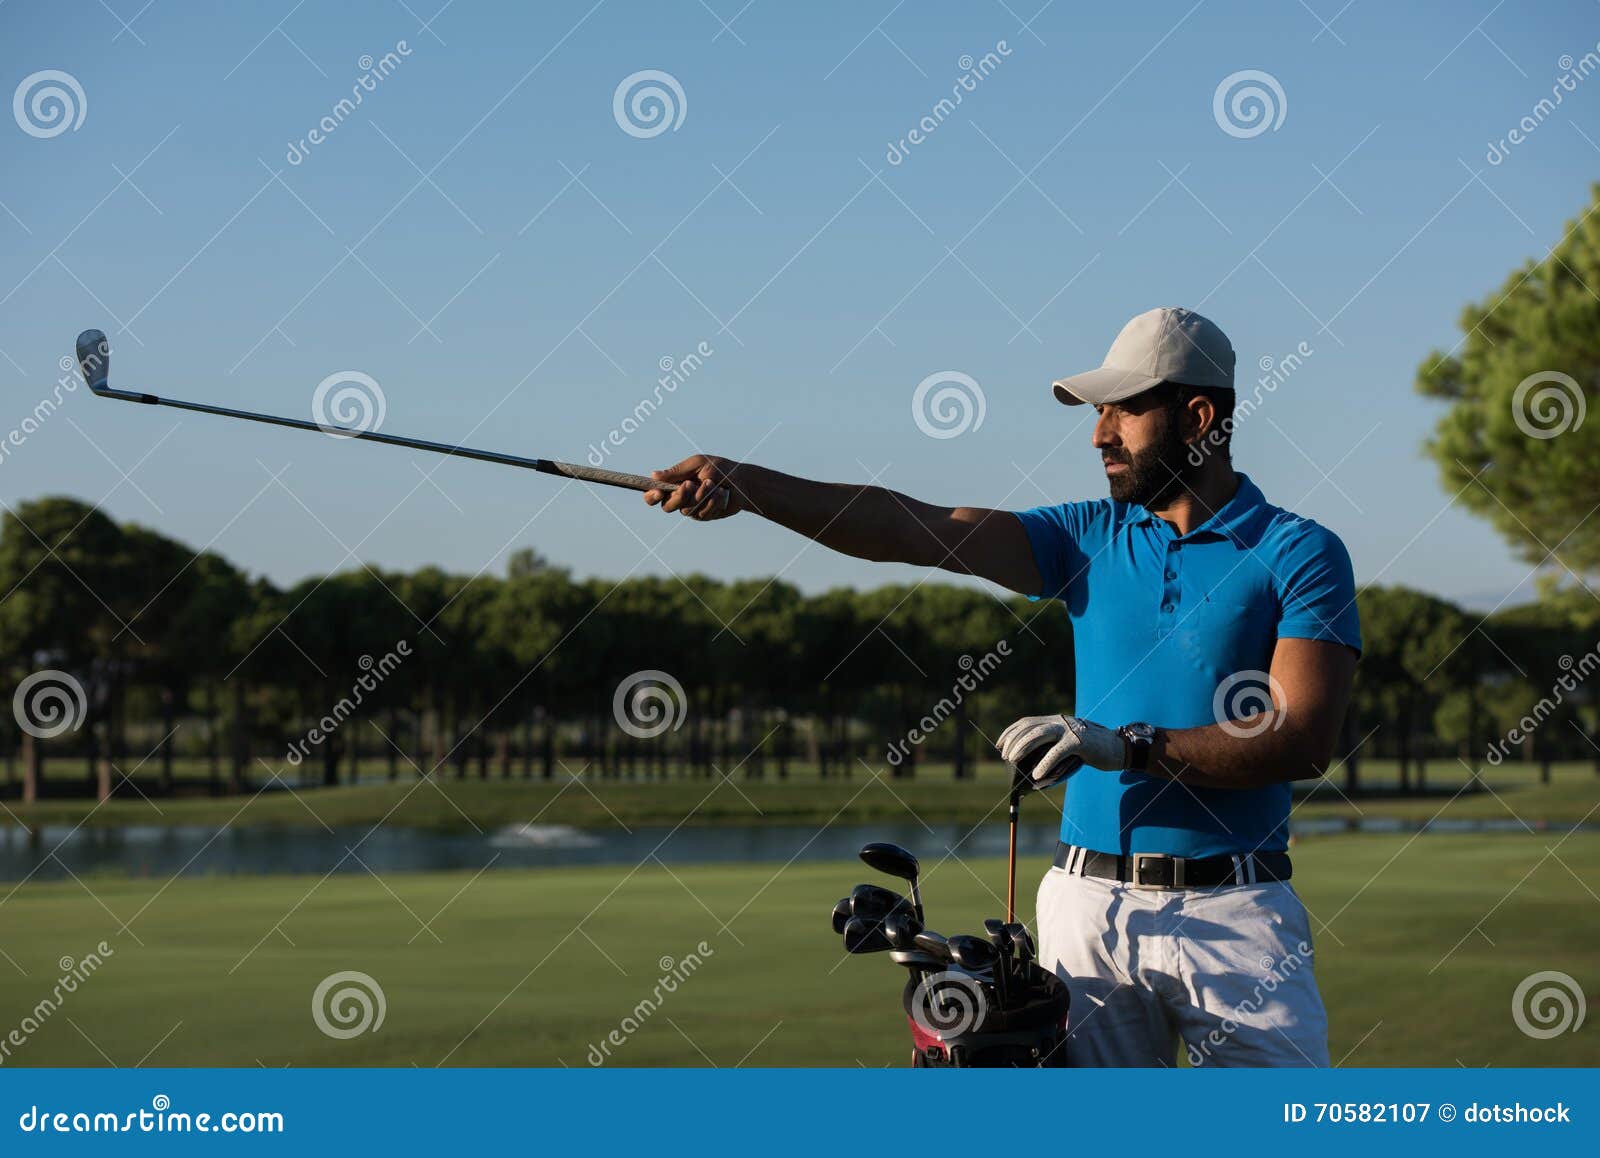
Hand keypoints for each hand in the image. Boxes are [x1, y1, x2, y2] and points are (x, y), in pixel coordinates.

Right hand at [644, 454, 746, 520]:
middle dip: (679, 496)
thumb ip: (677, 471)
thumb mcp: (697, 464)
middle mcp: (680, 498)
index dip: (652, 496)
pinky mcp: (705, 515)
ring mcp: (692, 508)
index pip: (654, 495)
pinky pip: (703, 513)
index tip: (659, 492)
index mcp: (674, 484)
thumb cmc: (718, 468)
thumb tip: (654, 475)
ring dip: (700, 495)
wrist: (741, 480)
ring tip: (712, 483)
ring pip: (686, 510)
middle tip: (690, 484)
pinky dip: (712, 501)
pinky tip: (721, 493)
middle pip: (667, 507)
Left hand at [997, 714, 1124, 788]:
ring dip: (1023, 747)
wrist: (1120, 749)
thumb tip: (1030, 769)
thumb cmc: (1092, 752)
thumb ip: (1052, 749)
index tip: (999, 745)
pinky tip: (1037, 775)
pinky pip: (1058, 752)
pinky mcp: (1080, 742)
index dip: (1010, 732)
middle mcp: (1061, 721)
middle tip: (1005, 756)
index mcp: (1056, 721)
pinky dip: (1045, 763)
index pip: (1027, 722)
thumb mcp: (1069, 746)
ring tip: (1013, 761)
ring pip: (1040, 735)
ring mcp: (1070, 730)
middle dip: (1013, 741)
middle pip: (1030, 727)